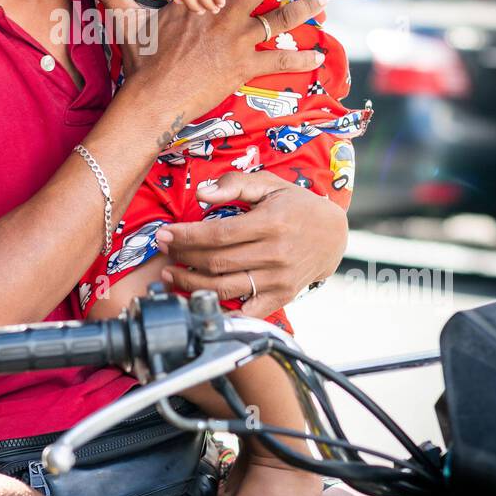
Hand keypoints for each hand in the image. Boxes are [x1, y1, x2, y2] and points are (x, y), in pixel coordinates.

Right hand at [95, 0, 324, 128]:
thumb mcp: (127, 23)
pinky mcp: (244, 66)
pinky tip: (317, 57)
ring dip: (302, 12)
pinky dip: (301, 59)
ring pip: (278, 19)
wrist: (154, 97)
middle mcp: (221, 15)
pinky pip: (280, 60)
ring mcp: (235, 39)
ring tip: (322, 5)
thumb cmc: (142, 63)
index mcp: (199, 2)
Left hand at [154, 171, 347, 316]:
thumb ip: (234, 184)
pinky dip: (220, 309)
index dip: (185, 236)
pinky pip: (245, 310)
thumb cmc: (296, 206)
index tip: (163, 234)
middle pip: (216, 262)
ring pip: (224, 288)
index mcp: (270, 223)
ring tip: (169, 274)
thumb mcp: (269, 184)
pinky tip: (198, 299)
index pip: (217, 234)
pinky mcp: (281, 298)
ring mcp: (278, 280)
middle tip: (162, 249)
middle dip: (182, 257)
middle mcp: (275, 254)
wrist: (333, 236)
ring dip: (190, 284)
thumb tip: (201, 194)